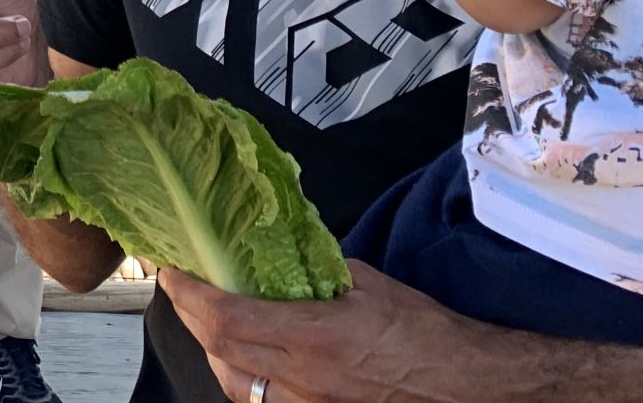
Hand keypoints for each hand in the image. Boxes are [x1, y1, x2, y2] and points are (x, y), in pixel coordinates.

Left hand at [161, 261, 478, 402]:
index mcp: (313, 337)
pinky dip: (243, 378)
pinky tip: (244, 358)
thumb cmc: (427, 333)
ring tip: (206, 320)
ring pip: (236, 384)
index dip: (187, 295)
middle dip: (189, 317)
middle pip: (219, 352)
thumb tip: (284, 255)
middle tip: (180, 287)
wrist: (471, 385)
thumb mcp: (368, 283)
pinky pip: (264, 402)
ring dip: (212, 350)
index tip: (171, 271)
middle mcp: (304, 379)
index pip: (225, 318)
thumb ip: (317, 270)